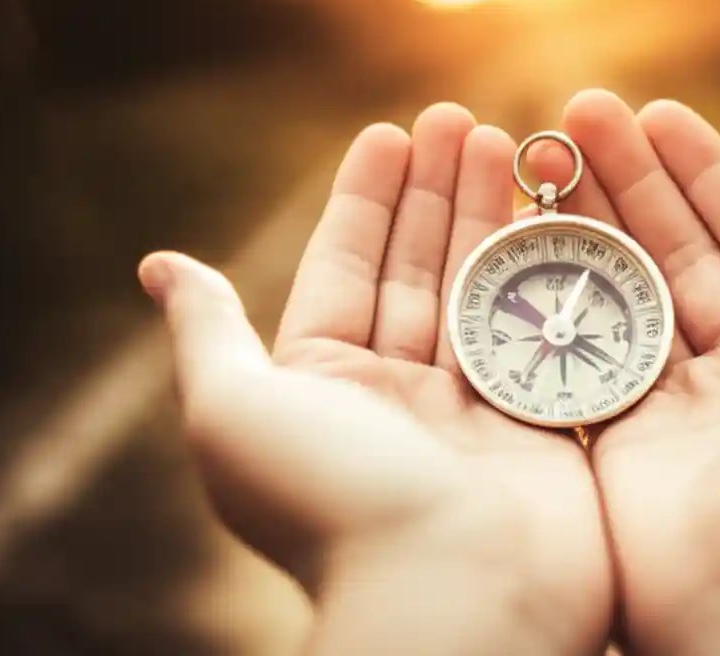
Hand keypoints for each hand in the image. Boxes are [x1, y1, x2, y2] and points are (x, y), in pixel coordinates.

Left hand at [139, 105, 610, 654]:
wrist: (454, 599)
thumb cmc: (334, 505)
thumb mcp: (235, 413)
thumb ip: (209, 333)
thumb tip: (160, 264)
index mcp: (328, 388)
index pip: (346, 271)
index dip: (365, 200)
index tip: (389, 132)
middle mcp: (401, 397)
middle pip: (420, 269)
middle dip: (437, 192)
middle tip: (459, 120)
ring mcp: (478, 410)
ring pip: (485, 292)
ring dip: (493, 216)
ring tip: (506, 141)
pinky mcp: (544, 424)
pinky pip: (546, 332)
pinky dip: (552, 273)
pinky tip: (559, 214)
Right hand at [529, 90, 719, 653]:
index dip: (705, 170)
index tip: (656, 113)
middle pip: (677, 251)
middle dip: (631, 179)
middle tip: (579, 110)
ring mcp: (676, 406)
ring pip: (622, 293)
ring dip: (585, 221)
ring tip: (541, 151)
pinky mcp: (616, 440)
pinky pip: (580, 350)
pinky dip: (552, 294)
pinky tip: (519, 233)